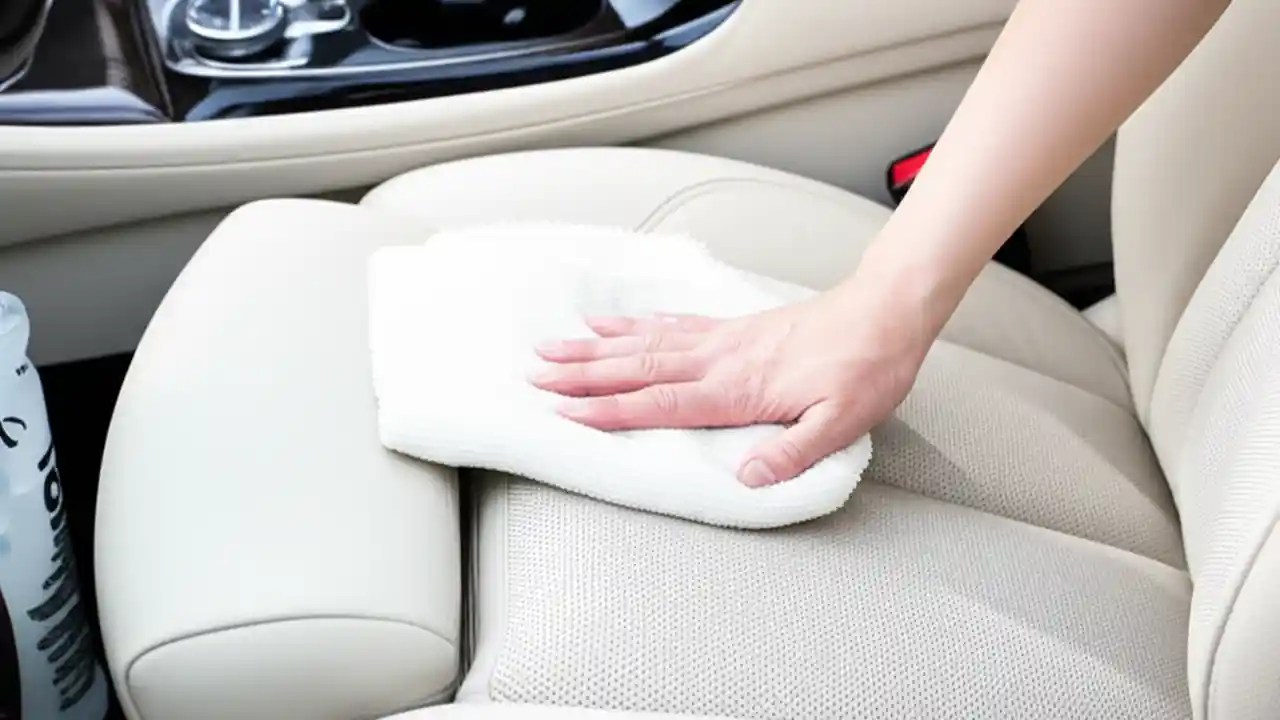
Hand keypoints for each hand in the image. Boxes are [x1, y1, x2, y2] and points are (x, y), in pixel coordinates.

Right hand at [530, 276, 934, 486]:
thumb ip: (793, 451)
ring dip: (596, 347)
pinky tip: (612, 323)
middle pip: (637, 368)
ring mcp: (723, 339)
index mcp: (739, 389)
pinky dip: (635, 324)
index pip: (661, 403)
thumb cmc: (867, 367)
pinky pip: (672, 323)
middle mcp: (720, 360)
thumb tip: (748, 480)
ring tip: (555, 345)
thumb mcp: (843, 422)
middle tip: (535, 373)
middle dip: (583, 373)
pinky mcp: (733, 327)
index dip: (610, 410)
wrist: (886, 311)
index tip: (565, 410)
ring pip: (645, 343)